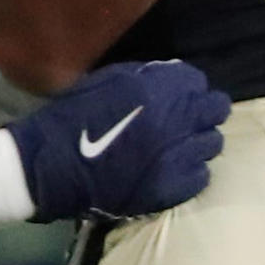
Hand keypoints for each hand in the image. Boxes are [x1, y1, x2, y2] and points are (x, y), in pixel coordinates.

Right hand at [8, 60, 227, 221]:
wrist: (48, 168)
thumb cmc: (70, 118)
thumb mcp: (106, 81)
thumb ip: (145, 77)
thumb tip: (172, 76)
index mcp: (157, 88)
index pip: (197, 81)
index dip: (187, 89)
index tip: (177, 98)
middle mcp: (175, 119)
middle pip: (216, 109)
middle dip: (203, 112)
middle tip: (186, 122)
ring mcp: (176, 155)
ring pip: (211, 143)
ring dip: (197, 143)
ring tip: (177, 149)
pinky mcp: (171, 188)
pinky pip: (200, 176)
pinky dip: (189, 173)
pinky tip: (171, 172)